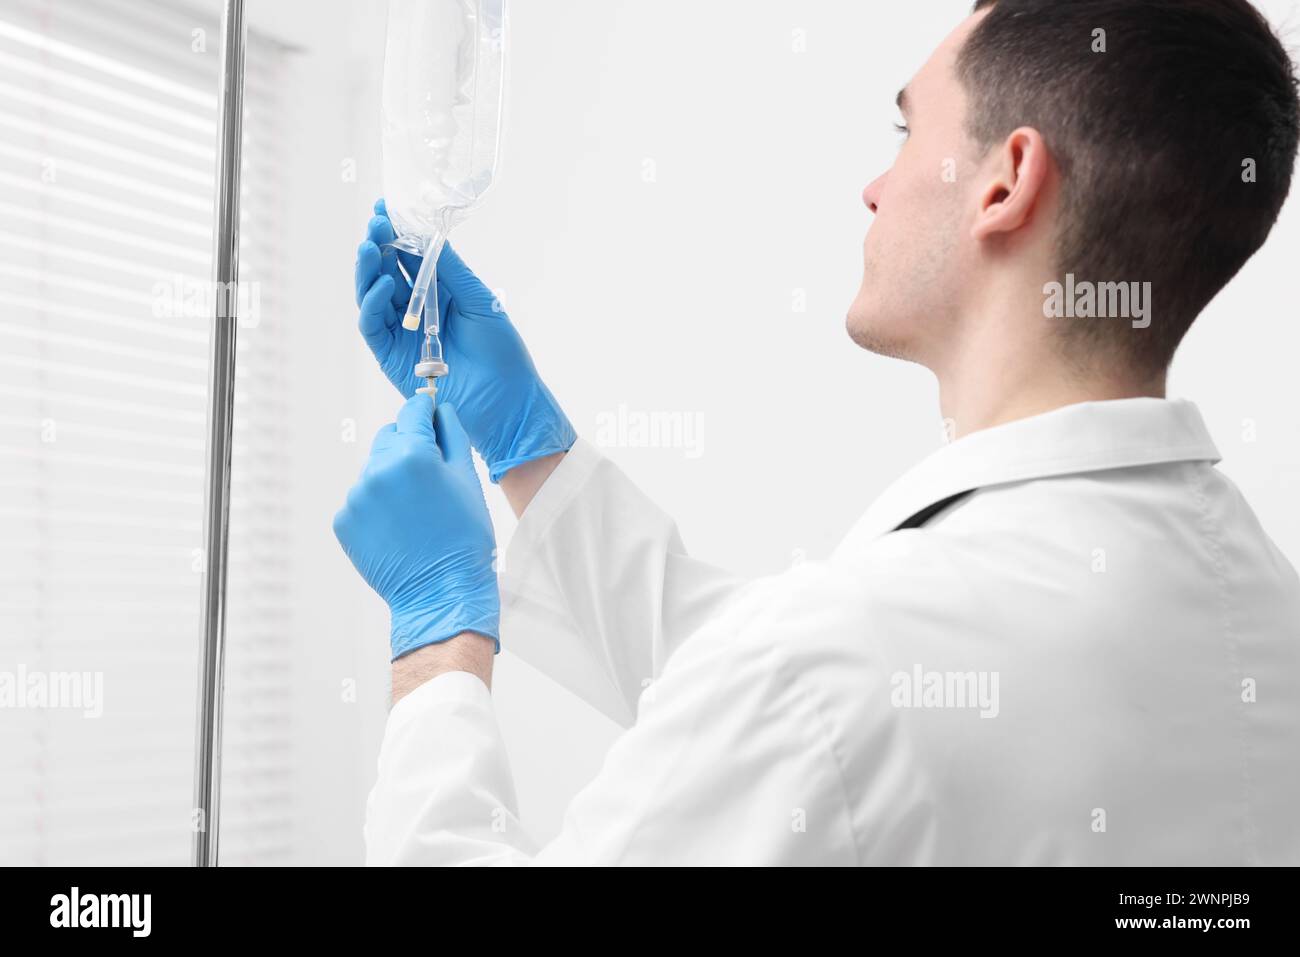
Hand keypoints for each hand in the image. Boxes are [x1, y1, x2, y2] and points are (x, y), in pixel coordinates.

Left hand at [332, 394, 499, 660]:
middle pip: (390, 436)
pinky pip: (361, 499)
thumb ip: (452, 435)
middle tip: (429, 480)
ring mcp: (356, 497)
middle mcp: (377, 470)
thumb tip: (439, 409)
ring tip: (415, 510)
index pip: (414, 411)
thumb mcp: (467, 480)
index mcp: (412, 454)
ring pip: (374, 468)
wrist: (440, 593)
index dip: (427, 411)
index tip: (432, 415)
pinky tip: (398, 527)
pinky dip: (377, 506)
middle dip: (408, 447)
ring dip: (391, 478)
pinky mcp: (343, 521)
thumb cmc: (464, 538)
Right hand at [354, 199, 576, 481]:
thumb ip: (449, 269)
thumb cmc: (502, 352)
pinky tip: (383, 284)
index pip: (409, 256)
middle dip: (378, 244)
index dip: (397, 232)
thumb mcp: (477, 299)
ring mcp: (400, 332)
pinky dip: (373, 302)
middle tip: (376, 222)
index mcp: (439, 292)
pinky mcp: (390, 356)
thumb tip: (426, 234)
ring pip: (371, 294)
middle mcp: (415, 309)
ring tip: (371, 245)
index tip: (386, 205)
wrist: (506, 401)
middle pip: (385, 271)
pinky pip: (372, 324)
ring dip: (369, 268)